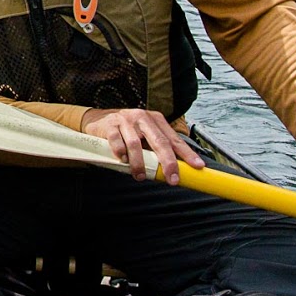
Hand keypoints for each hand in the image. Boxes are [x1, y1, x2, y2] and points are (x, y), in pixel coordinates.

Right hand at [81, 108, 205, 183]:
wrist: (98, 119)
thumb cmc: (126, 130)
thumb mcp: (145, 134)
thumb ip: (157, 148)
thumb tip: (176, 168)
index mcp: (155, 119)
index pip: (174, 139)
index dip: (187, 154)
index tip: (197, 166)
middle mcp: (142, 117)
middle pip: (159, 141)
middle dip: (168, 162)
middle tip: (172, 178)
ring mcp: (125, 120)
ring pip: (136, 145)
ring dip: (140, 164)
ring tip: (141, 176)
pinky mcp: (110, 125)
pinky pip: (117, 142)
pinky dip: (121, 154)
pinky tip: (123, 160)